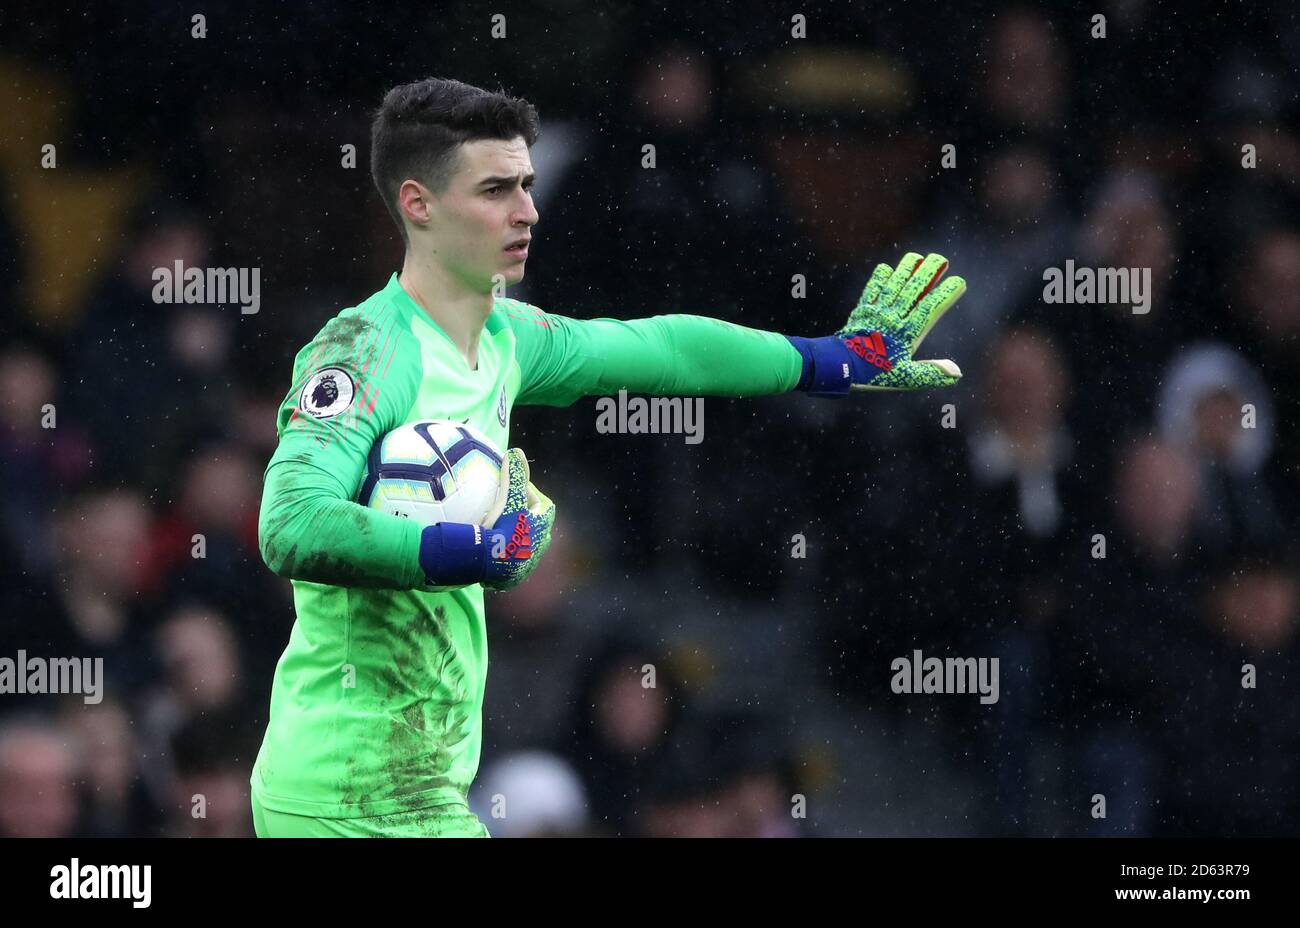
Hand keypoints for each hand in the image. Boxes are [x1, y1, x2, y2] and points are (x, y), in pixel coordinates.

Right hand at [479, 448, 555, 591]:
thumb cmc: (503, 527)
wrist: (491, 563)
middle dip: (524, 516)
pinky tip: (491, 551)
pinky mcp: (515, 576)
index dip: (531, 494)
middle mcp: (540, 546)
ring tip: (496, 529)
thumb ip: (515, 475)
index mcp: (543, 526)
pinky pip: (511, 562)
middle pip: (536, 526)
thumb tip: (515, 452)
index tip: (515, 489)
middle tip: (506, 508)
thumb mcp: (510, 498)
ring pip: (525, 545)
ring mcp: (528, 563)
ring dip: (514, 536)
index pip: (543, 504)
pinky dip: (504, 554)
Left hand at [787, 252, 965, 395]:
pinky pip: (872, 290)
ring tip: (916, 257)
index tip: (958, 282)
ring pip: (895, 284)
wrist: (837, 365)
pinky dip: (879, 278)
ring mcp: (876, 312)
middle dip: (929, 272)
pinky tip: (886, 269)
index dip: (946, 294)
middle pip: (914, 289)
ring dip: (906, 269)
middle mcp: (893, 317)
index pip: (931, 308)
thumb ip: (931, 372)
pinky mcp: (861, 311)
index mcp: (907, 333)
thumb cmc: (872, 373)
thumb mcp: (905, 377)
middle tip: (941, 259)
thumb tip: (957, 373)